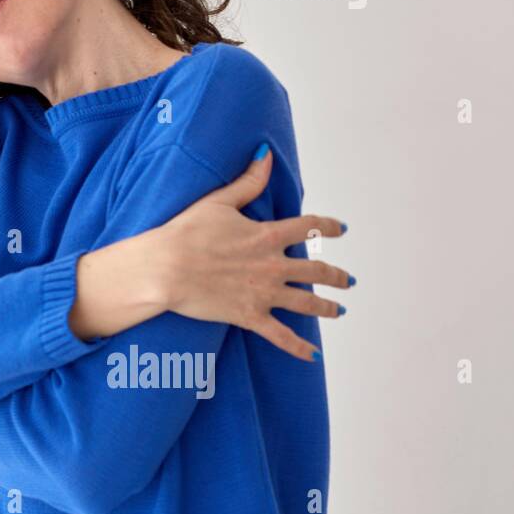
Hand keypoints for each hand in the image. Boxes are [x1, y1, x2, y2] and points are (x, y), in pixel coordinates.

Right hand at [151, 146, 351, 360]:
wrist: (165, 267)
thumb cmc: (185, 232)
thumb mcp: (218, 201)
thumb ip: (248, 182)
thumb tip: (266, 157)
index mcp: (267, 235)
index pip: (310, 227)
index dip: (330, 227)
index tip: (342, 230)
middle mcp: (273, 265)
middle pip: (317, 271)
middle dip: (336, 276)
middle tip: (347, 281)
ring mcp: (263, 293)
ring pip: (307, 303)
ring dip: (326, 308)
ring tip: (337, 311)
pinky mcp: (249, 316)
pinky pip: (281, 335)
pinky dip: (298, 348)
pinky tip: (312, 356)